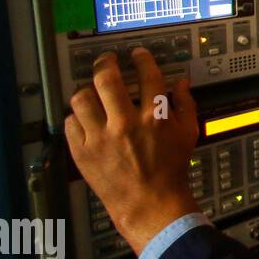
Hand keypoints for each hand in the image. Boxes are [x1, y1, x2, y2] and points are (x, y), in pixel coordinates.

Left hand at [64, 48, 200, 255]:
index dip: (141, 59)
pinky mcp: (83, 152)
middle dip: (105, 63)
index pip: (147, 75)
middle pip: (107, 79)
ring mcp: (101, 138)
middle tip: (106, 61)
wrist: (150, 204)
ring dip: (86, 91)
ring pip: (81, 98)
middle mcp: (125, 123)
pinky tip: (84, 118)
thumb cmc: (170, 171)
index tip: (137, 54)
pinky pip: (71, 124)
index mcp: (154, 117)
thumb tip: (180, 83)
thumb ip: (186, 105)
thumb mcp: (187, 135)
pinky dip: (76, 117)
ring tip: (91, 91)